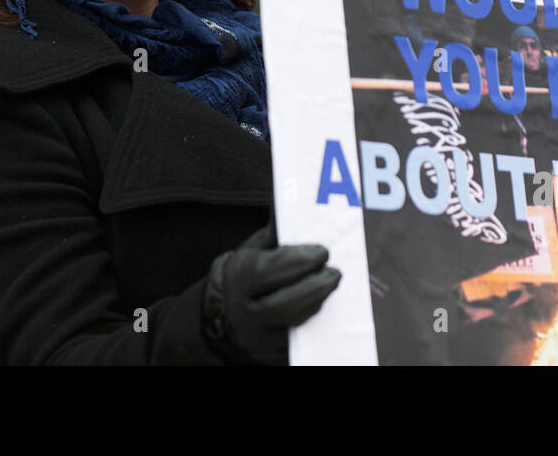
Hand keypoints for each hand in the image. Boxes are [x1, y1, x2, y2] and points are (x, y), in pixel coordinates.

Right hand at [200, 222, 341, 364]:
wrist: (221, 317)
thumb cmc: (242, 276)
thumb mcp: (251, 251)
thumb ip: (275, 232)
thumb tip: (292, 201)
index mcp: (236, 281)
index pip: (268, 273)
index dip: (298, 262)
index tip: (322, 252)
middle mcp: (242, 314)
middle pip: (283, 306)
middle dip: (315, 288)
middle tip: (336, 273)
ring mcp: (257, 339)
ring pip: (293, 326)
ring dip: (318, 304)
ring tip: (331, 285)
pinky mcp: (271, 356)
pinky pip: (299, 340)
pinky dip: (314, 322)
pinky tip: (325, 306)